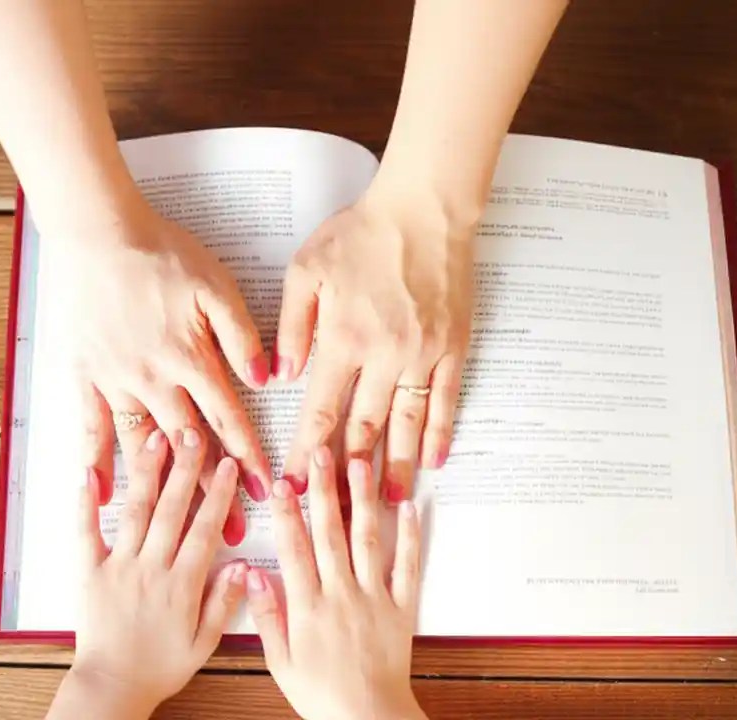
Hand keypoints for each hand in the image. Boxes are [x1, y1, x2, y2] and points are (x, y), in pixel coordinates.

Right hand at [49, 197, 273, 543]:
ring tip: (176, 529)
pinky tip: (101, 495)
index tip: (265, 493)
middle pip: (190, 447)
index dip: (248, 459)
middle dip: (212, 493)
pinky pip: (92, 426)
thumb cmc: (163, 255)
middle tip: (229, 534)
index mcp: (192, 359)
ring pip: (145, 445)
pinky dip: (95, 462)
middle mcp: (155, 379)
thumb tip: (267, 378)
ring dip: (163, 488)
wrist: (101, 236)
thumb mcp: (216, 286)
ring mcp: (118, 381)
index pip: (228, 421)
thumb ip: (242, 336)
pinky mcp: (88, 376)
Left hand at [49, 428, 248, 719]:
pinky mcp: (89, 572)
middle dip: (187, 468)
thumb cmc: (160, 668)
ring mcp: (119, 566)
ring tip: (156, 439)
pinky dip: (86, 502)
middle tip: (195, 434)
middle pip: (173, 509)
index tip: (229, 465)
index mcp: (182, 584)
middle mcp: (152, 568)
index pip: (205, 529)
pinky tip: (88, 474)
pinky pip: (86, 532)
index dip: (219, 495)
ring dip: (149, 473)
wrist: (112, 686)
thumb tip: (244, 566)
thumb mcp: (204, 643)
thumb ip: (224, 602)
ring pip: (137, 512)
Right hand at [247, 447, 425, 719]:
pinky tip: (408, 507)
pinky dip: (409, 535)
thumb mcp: (280, 661)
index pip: (294, 548)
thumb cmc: (322, 696)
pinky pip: (406, 566)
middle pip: (330, 532)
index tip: (282, 481)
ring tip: (360, 464)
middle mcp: (341, 595)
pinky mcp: (401, 608)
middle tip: (322, 453)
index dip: (287, 512)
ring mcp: (374, 598)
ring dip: (362, 499)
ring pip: (367, 539)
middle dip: (324, 489)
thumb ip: (268, 615)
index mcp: (308, 607)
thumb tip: (253, 574)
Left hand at [275, 182, 474, 501]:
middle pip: (363, 429)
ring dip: (397, 467)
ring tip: (389, 502)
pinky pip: (446, 400)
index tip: (296, 486)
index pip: (320, 413)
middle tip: (340, 511)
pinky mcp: (452, 348)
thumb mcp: (304, 271)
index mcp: (342, 341)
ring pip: (407, 424)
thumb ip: (291, 326)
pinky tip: (435, 459)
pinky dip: (440, 432)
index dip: (307, 455)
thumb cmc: (361, 234)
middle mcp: (384, 357)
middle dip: (348, 475)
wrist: (423, 209)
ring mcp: (422, 356)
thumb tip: (283, 376)